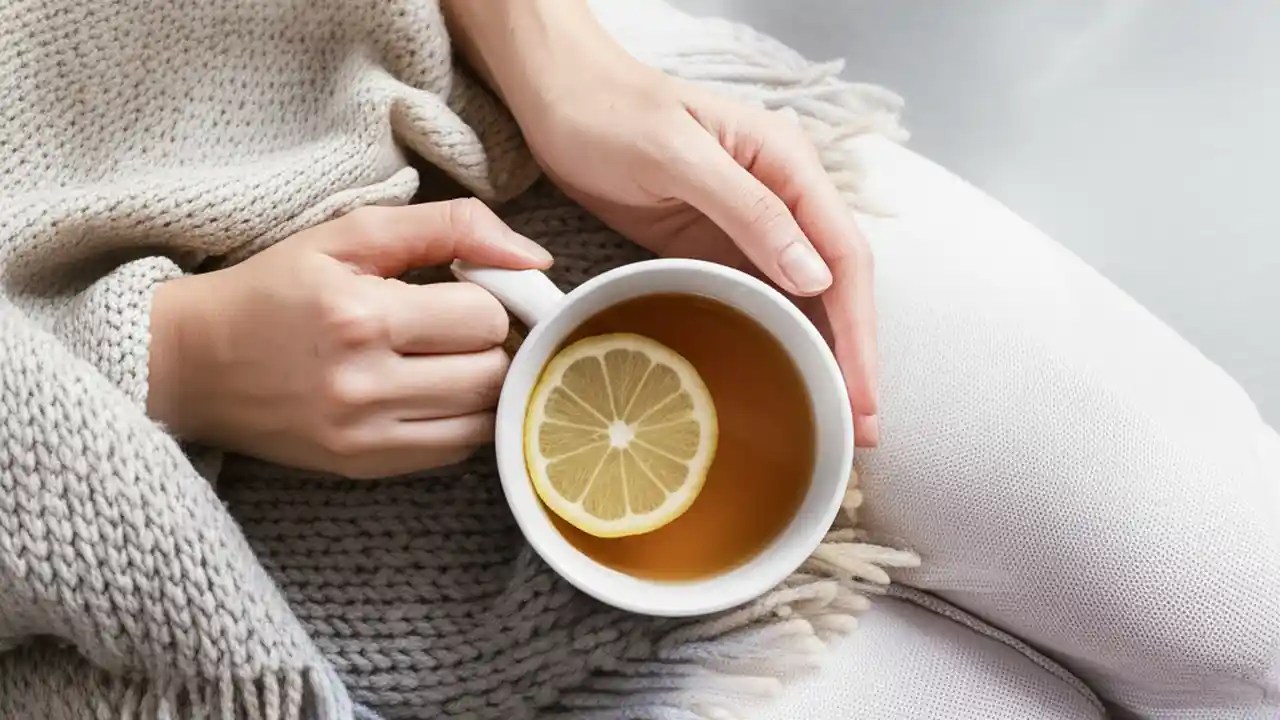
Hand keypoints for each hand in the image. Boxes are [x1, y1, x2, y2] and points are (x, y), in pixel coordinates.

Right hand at [147, 200, 551, 477]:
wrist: (191, 362)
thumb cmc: (275, 289)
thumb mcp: (351, 235)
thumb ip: (448, 227)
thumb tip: (535, 257)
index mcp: (361, 314)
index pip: (485, 317)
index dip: (487, 297)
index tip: (463, 289)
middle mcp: (364, 384)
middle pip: (493, 373)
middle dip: (491, 344)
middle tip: (462, 327)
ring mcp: (364, 436)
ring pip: (483, 419)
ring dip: (482, 387)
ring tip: (450, 360)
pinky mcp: (362, 468)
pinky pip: (455, 454)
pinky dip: (461, 422)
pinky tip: (433, 394)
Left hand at [444, 0, 878, 444]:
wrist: (558, 98)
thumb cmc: (613, 111)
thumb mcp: (680, 156)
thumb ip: (751, 211)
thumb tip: (815, 278)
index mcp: (789, 165)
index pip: (846, 255)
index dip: (860, 328)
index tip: (863, 391)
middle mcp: (782, 198)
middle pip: (836, 285)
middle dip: (852, 356)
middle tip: (860, 430)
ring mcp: (750, 226)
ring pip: (803, 300)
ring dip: (821, 357)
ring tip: (833, 424)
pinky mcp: (715, 247)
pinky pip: (758, 300)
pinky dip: (777, 341)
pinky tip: (782, 382)